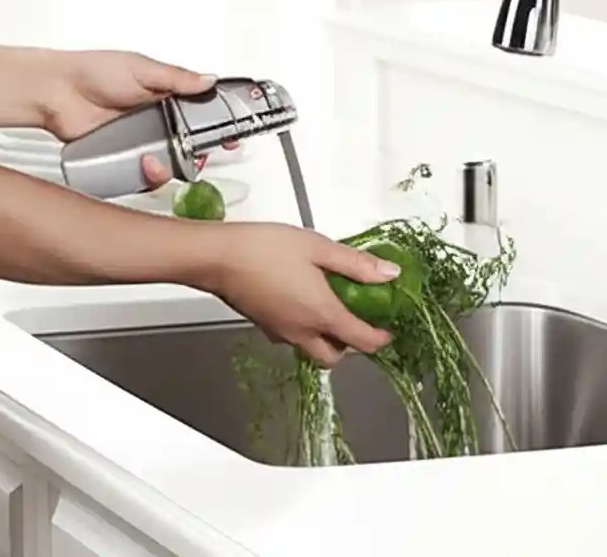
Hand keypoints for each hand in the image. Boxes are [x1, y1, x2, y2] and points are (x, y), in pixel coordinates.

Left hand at [42, 50, 236, 187]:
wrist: (55, 91)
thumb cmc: (92, 71)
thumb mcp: (141, 68)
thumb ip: (177, 78)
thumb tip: (209, 81)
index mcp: (166, 96)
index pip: (201, 114)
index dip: (219, 126)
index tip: (233, 136)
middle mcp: (156, 121)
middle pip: (190, 144)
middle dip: (199, 152)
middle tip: (200, 153)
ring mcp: (141, 142)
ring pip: (170, 163)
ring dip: (172, 166)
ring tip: (159, 159)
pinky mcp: (124, 158)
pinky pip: (144, 175)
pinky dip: (148, 174)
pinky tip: (144, 164)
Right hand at [208, 224, 397, 366]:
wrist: (217, 256)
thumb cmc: (265, 249)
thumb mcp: (319, 248)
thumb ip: (357, 264)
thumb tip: (390, 274)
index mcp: (321, 314)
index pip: (361, 342)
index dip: (380, 339)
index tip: (388, 330)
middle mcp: (301, 331)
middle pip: (332, 358)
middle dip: (349, 346)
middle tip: (358, 320)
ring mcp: (279, 332)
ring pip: (310, 350)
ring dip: (325, 339)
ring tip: (331, 307)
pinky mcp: (262, 325)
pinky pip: (291, 337)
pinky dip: (304, 329)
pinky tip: (303, 301)